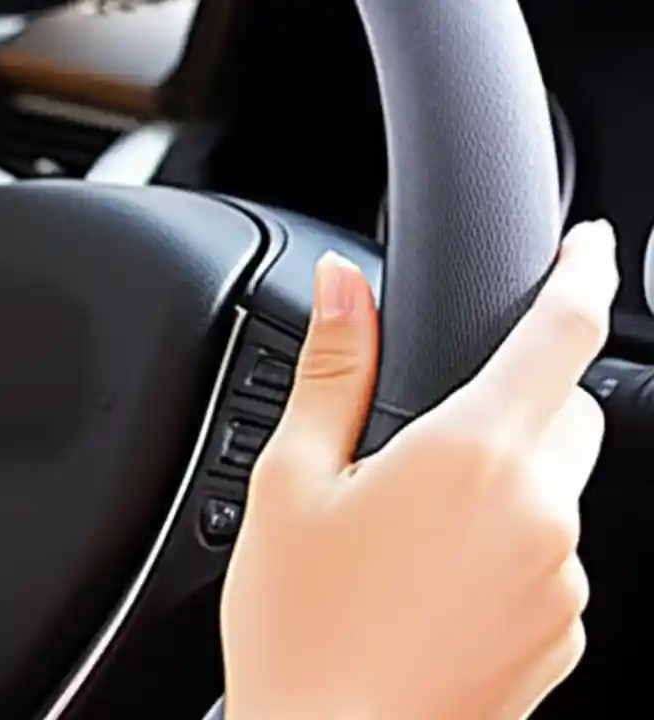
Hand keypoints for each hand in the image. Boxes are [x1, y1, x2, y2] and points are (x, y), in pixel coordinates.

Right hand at [220, 221, 617, 718]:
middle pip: (565, 412)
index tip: (592, 246)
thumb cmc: (299, 629)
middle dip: (517, 400)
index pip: (561, 333)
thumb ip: (332, 371)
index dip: (584, 273)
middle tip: (423, 445)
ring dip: (502, 487)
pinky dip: (506, 553)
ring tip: (404, 542)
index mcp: (471, 455)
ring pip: (554, 492)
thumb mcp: (290, 483)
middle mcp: (540, 513)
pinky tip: (428, 590)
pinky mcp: (563, 637)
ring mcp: (562, 582)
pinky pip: (551, 562)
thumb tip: (343, 286)